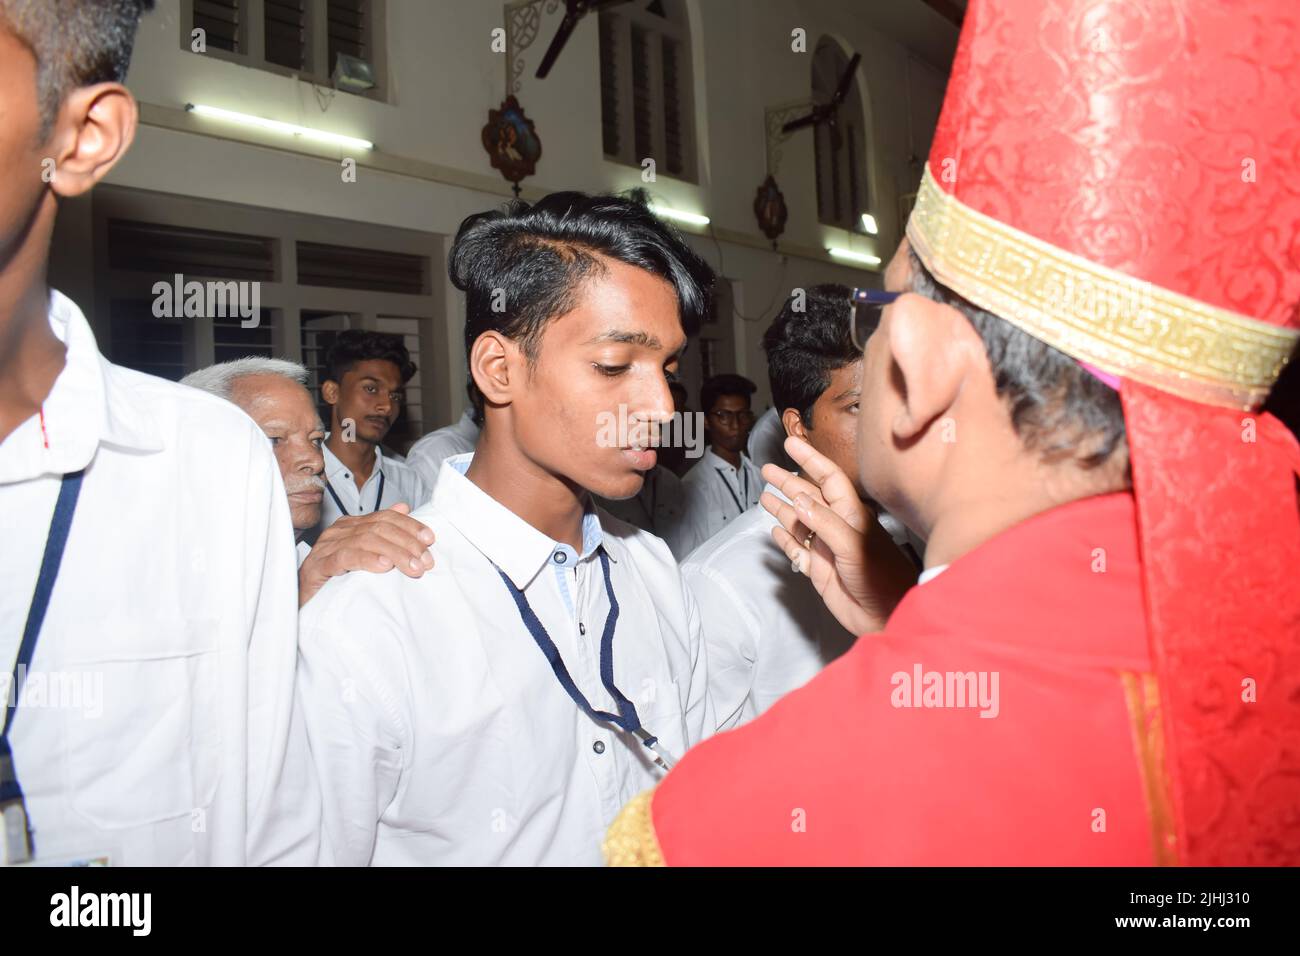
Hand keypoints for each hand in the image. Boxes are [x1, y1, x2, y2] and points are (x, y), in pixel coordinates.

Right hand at [298, 503, 434, 606]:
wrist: (302, 601)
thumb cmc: (336, 578)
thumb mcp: (364, 553)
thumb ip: (382, 531)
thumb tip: (404, 506)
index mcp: (352, 525)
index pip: (386, 517)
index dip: (410, 526)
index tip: (430, 539)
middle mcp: (339, 531)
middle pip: (379, 528)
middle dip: (407, 543)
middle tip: (426, 562)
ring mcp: (326, 547)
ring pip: (366, 541)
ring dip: (394, 553)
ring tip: (412, 567)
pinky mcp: (317, 566)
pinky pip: (344, 558)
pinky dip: (367, 560)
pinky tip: (383, 566)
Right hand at [760, 435, 916, 634]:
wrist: (885, 616)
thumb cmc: (882, 579)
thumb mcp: (853, 546)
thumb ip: (825, 522)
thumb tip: (798, 500)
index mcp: (851, 515)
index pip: (828, 478)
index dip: (810, 459)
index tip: (791, 443)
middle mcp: (837, 527)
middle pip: (808, 498)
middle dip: (788, 482)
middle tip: (767, 470)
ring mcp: (827, 549)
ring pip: (800, 523)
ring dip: (783, 509)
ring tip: (765, 496)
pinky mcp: (820, 570)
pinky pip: (798, 550)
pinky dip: (785, 540)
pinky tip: (776, 532)